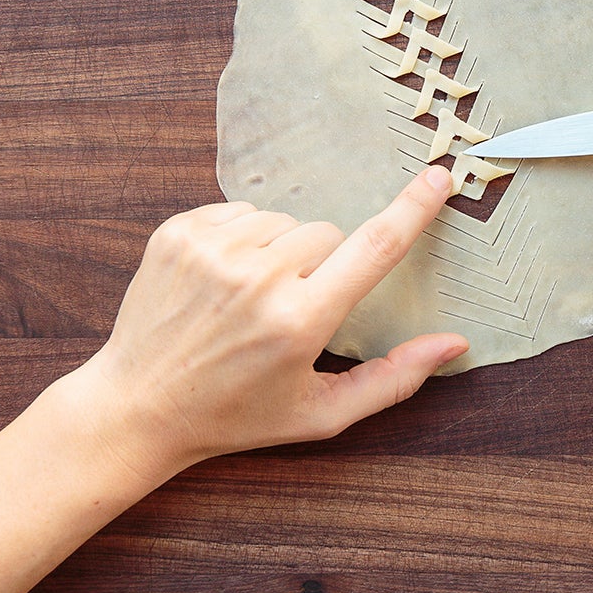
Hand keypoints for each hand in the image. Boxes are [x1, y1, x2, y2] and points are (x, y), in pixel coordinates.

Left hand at [69, 165, 467, 480]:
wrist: (137, 406)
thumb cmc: (235, 415)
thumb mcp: (321, 414)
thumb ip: (393, 379)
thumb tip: (455, 342)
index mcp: (299, 321)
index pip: (373, 249)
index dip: (412, 209)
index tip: (438, 177)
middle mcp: (257, 279)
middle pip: (328, 233)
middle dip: (324, 264)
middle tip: (292, 309)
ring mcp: (213, 251)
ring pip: (284, 220)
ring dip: (281, 250)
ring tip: (251, 299)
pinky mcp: (179, 232)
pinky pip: (240, 211)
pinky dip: (242, 238)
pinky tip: (223, 282)